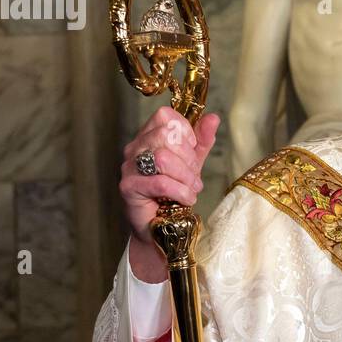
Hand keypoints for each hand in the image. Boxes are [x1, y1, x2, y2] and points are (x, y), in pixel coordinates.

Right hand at [120, 107, 220, 272]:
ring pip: (163, 158)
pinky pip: (160, 182)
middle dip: (188, 158)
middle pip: (166, 135)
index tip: (192, 150)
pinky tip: (185, 198)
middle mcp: (136, 148)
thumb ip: (202, 139)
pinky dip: (180, 191)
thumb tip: (213, 118)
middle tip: (193, 176)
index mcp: (149, 136)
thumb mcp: (193, 162)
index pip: (165, 116)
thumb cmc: (175, 190)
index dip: (185, 132)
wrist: (161, 225)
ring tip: (191, 189)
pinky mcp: (129, 187)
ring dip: (186, 177)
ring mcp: (129, 167)